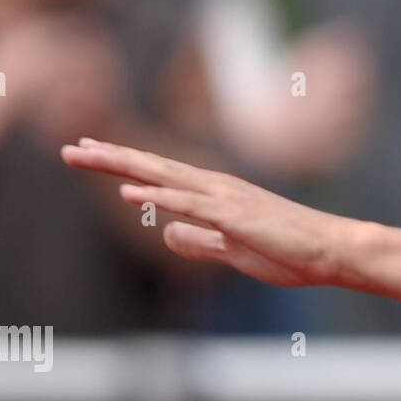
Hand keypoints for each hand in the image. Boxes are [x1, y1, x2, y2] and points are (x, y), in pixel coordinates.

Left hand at [59, 138, 354, 286]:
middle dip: (109, 157)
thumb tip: (167, 233)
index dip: (120, 164)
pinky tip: (129, 190)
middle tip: (69, 148)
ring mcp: (225, 198)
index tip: (87, 154)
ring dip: (122, 165)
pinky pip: (189, 204)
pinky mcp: (235, 216)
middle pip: (152, 166)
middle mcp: (216, 187)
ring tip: (84, 155)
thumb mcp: (232, 251)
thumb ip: (199, 241)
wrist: (332, 251)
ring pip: (163, 175)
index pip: (158, 174)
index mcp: (215, 195)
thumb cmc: (291, 251)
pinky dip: (157, 194)